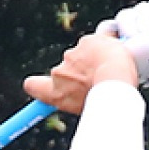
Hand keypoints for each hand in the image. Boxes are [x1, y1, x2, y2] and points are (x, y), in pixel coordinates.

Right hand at [22, 34, 136, 114]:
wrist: (115, 81)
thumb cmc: (105, 101)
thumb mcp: (86, 107)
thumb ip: (78, 99)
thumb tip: (71, 94)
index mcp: (57, 94)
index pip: (33, 86)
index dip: (36, 84)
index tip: (36, 85)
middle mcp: (59, 74)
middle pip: (67, 70)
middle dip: (82, 72)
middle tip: (100, 79)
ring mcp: (71, 56)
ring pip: (84, 55)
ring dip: (95, 59)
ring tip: (112, 71)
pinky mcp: (86, 42)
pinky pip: (97, 43)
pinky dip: (105, 47)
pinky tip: (115, 57)